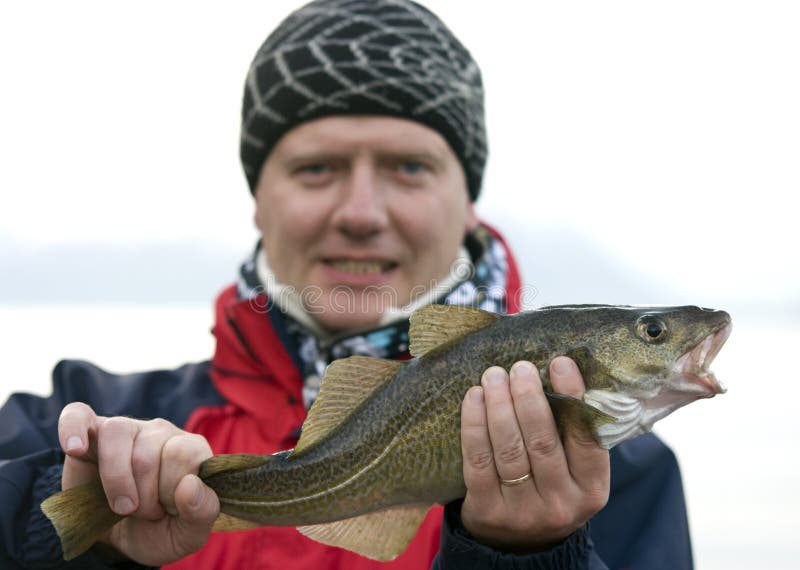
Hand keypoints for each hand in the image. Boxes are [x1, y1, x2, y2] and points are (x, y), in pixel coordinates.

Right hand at [57, 402, 218, 564]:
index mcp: (191, 449)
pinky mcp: (91, 433)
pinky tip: (75, 448)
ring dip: (115, 479)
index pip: (184, 454)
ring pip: (117, 433)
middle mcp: (161, 432)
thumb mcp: (187, 534)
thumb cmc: (158, 530)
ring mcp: (126, 429)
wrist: (119, 541)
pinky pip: (79, 416)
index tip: (167, 510)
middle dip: (143, 496)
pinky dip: (74, 429)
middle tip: (142, 512)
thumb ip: (202, 512)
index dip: (171, 490)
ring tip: (119, 506)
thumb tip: (190, 485)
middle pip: (148, 452)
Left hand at [459, 357, 609, 551]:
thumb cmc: (550, 489)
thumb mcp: (576, 472)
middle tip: (519, 367)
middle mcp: (561, 503)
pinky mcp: (487, 511)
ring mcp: (523, 511)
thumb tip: (561, 369)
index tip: (560, 362)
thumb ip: (574, 433)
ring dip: (498, 406)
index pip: (586, 438)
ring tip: (493, 376)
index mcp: (591, 489)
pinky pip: (477, 460)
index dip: (573, 396)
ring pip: (508, 449)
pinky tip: (473, 399)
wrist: (520, 545)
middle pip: (542, 441)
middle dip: (528, 398)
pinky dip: (473, 425)